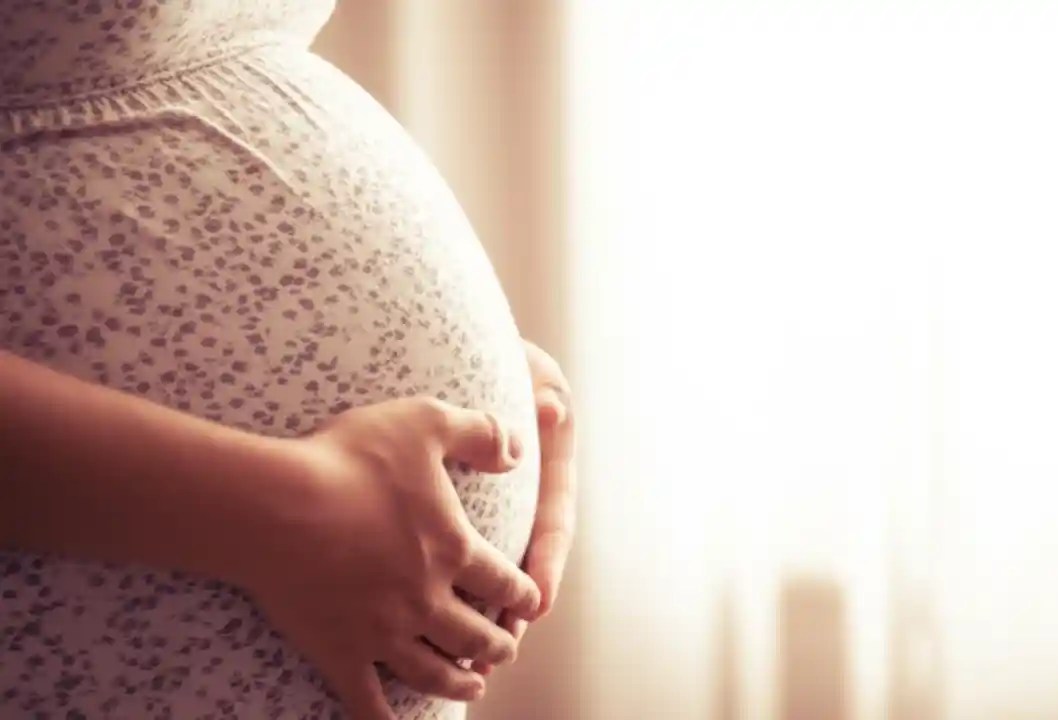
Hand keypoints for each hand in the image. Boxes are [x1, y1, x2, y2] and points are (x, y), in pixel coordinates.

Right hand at [245, 397, 542, 719]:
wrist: (274, 506)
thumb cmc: (347, 458)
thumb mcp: (424, 421)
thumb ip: (479, 432)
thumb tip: (519, 450)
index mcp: (453, 550)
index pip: (506, 584)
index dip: (524, 596)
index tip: (531, 604)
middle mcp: (426, 600)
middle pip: (477, 636)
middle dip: (497, 645)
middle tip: (504, 649)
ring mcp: (382, 633)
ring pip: (436, 673)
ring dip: (460, 683)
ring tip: (472, 686)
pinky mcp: (339, 652)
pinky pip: (368, 703)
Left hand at [475, 340, 577, 673]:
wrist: (454, 336)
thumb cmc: (491, 351)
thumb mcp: (520, 371)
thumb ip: (535, 392)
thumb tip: (549, 410)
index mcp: (549, 460)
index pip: (553, 520)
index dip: (545, 563)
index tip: (536, 601)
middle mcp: (523, 486)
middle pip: (519, 556)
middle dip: (510, 607)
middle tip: (498, 646)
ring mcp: (489, 497)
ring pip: (484, 567)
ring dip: (476, 611)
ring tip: (462, 659)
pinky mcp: (452, 504)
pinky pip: (451, 558)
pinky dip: (442, 593)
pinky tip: (424, 629)